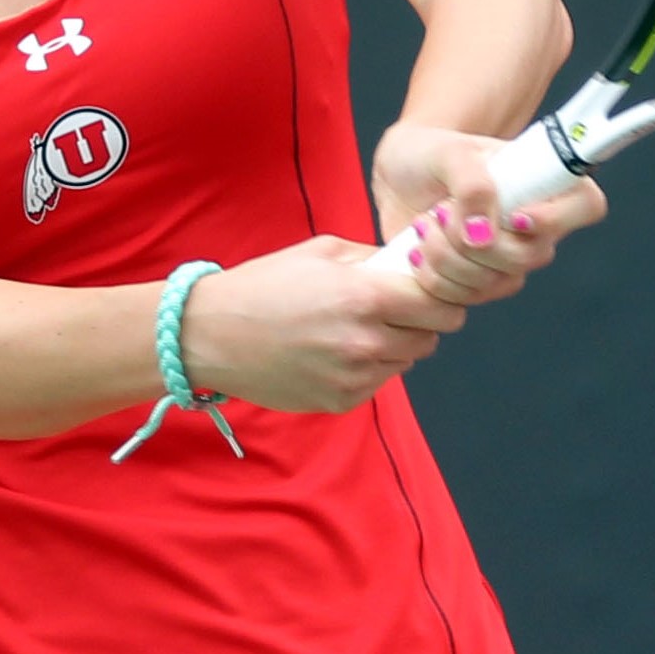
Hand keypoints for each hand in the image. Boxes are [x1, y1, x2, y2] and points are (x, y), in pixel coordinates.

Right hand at [174, 235, 467, 412]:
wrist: (211, 335)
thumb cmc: (264, 285)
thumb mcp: (321, 252)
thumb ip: (373, 258)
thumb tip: (410, 263)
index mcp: (365, 297)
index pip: (441, 306)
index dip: (443, 297)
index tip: (434, 292)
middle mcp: (366, 341)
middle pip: (431, 337)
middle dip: (422, 321)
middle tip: (396, 308)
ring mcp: (354, 377)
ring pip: (406, 361)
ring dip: (396, 344)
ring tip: (358, 328)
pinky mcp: (341, 401)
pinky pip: (378, 382)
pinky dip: (370, 367)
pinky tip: (337, 350)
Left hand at [372, 121, 608, 306]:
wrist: (399, 178)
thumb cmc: (432, 154)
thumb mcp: (448, 152)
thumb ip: (472, 183)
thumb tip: (482, 231)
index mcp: (544, 183)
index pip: (586, 204)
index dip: (558, 218)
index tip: (514, 216)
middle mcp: (536, 228)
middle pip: (530, 256)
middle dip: (477, 242)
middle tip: (441, 211)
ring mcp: (508, 262)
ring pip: (494, 283)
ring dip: (447, 258)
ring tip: (423, 224)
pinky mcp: (477, 285)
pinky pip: (465, 301)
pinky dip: (434, 279)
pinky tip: (416, 252)